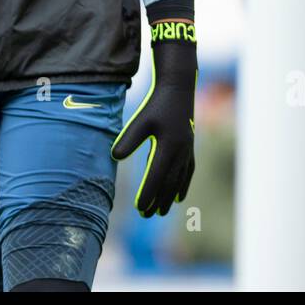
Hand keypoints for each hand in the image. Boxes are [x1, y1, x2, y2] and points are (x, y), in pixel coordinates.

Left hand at [111, 24, 197, 216]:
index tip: (140, 209)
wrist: (178, 89)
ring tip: (162, 212)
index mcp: (168, 146)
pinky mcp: (190, 147)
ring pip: (179, 180)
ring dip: (170, 197)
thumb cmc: (156, 105)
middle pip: (169, 183)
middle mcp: (180, 152)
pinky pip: (188, 172)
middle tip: (147, 215)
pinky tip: (179, 197)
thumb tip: (114, 157)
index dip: (149, 193)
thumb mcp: (140, 121)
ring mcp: (187, 150)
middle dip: (158, 200)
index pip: (156, 176)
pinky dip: (183, 186)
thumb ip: (128, 139)